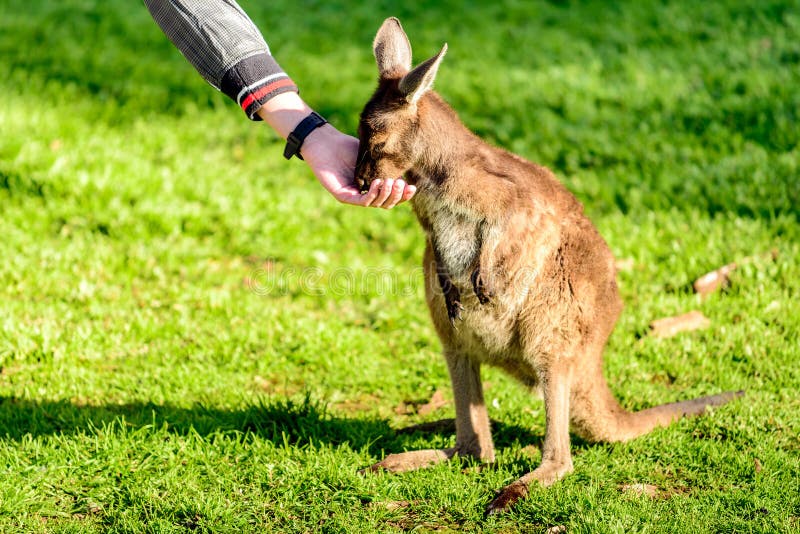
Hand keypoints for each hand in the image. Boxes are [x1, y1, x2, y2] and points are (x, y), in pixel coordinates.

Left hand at [301, 124, 415, 207]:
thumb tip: (406, 176)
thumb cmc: (348, 147)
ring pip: (375, 204)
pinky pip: (361, 201)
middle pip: (385, 203)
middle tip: (400, 184)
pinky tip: (378, 183)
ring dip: (385, 195)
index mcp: (373, 186)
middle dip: (396, 195)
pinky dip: (372, 195)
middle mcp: (364, 194)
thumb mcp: (373, 157)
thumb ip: (387, 168)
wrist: (326, 143)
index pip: (391, 196)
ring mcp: (353, 196)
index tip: (413, 187)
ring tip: (390, 182)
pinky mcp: (343, 196)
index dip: (403, 195)